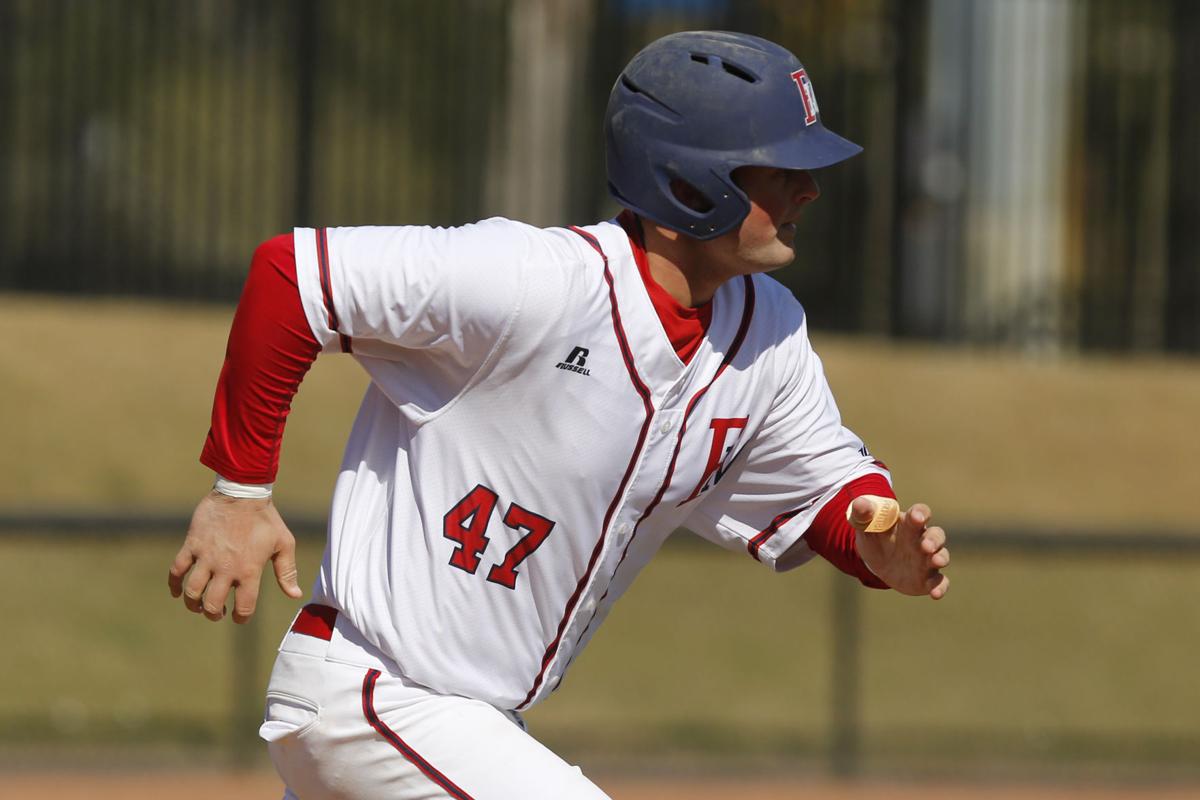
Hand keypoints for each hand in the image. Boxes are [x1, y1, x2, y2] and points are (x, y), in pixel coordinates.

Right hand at [168, 491, 302, 622]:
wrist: (242, 491)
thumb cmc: (266, 518)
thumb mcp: (284, 544)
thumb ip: (287, 572)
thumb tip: (296, 595)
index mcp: (249, 571)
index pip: (244, 606)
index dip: (241, 617)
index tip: (239, 617)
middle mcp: (226, 568)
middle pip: (213, 604)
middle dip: (214, 614)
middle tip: (217, 613)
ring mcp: (206, 557)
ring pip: (192, 591)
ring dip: (193, 604)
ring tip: (199, 605)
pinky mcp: (192, 544)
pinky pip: (176, 569)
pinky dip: (174, 584)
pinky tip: (177, 591)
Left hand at [849, 498, 949, 598]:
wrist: (876, 561)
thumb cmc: (875, 536)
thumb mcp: (865, 525)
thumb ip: (863, 514)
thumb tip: (860, 503)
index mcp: (908, 523)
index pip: (920, 512)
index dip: (921, 513)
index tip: (917, 516)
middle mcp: (922, 539)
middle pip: (936, 535)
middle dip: (934, 539)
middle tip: (926, 545)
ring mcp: (927, 559)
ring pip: (942, 555)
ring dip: (941, 558)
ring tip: (936, 561)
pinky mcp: (928, 578)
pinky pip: (940, 582)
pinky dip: (941, 587)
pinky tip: (935, 594)